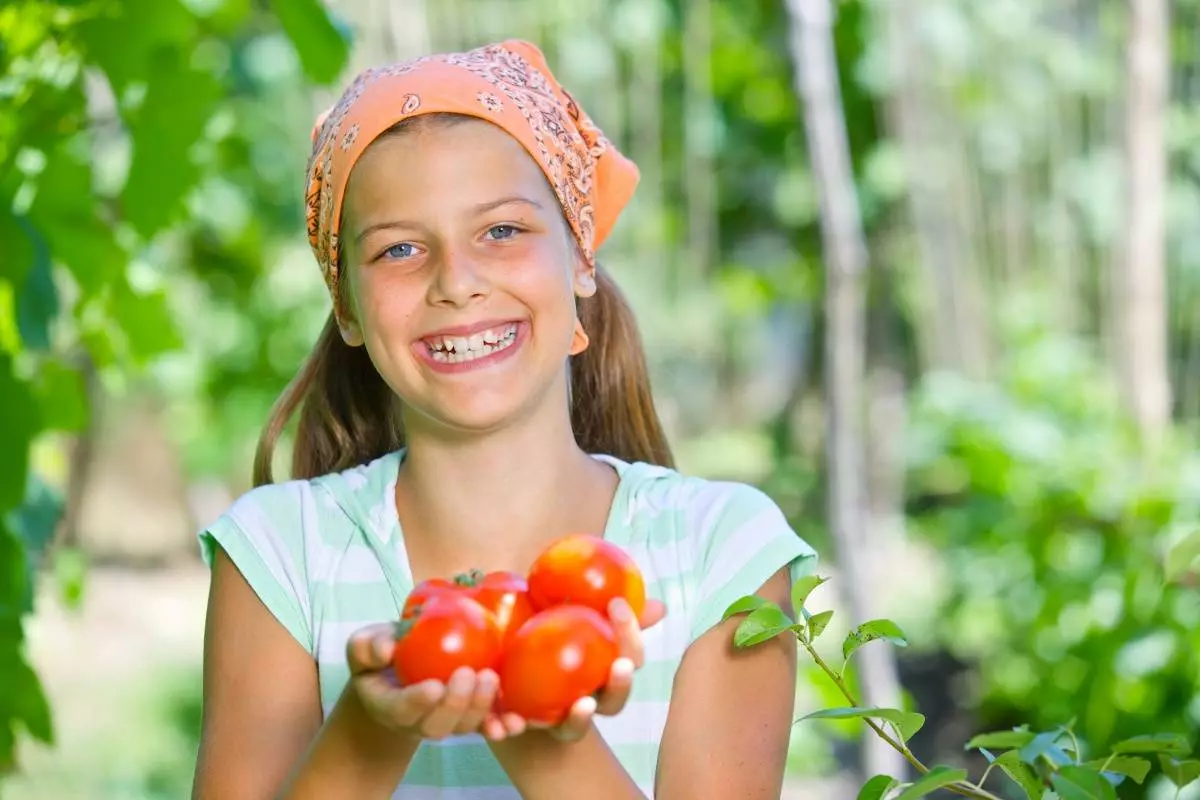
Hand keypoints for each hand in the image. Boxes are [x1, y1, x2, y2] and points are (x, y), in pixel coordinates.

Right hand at [347, 622, 499, 740]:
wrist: (398, 674)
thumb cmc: (381, 657)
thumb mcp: (364, 646)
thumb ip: (369, 646)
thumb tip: (385, 649)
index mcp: (389, 704)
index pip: (402, 710)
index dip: (418, 702)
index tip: (433, 686)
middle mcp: (418, 721)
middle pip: (438, 725)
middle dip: (456, 703)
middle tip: (469, 673)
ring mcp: (446, 722)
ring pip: (464, 727)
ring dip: (481, 709)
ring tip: (491, 679)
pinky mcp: (469, 716)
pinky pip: (486, 725)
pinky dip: (503, 725)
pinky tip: (518, 720)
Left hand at [482, 598, 667, 742]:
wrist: (494, 647)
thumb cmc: (543, 626)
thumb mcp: (573, 609)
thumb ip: (607, 608)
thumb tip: (660, 606)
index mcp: (601, 675)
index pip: (628, 663)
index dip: (629, 640)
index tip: (617, 607)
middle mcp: (582, 702)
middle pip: (611, 705)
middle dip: (619, 688)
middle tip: (619, 666)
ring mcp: (551, 718)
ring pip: (571, 729)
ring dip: (579, 720)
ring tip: (581, 704)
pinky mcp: (513, 723)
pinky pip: (513, 731)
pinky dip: (511, 729)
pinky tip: (507, 721)